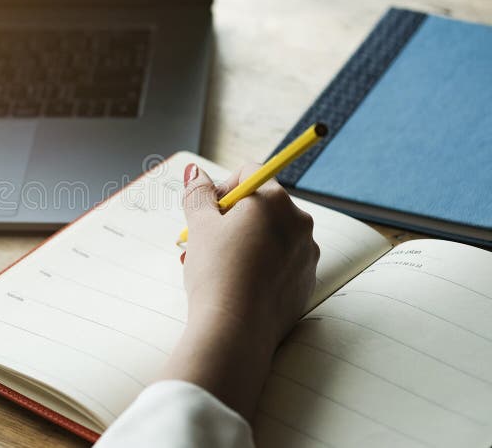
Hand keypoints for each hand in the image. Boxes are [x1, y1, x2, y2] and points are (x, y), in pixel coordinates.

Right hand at [159, 163, 318, 419]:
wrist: (236, 331)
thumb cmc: (216, 274)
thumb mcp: (199, 227)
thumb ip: (199, 194)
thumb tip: (196, 172)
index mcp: (274, 201)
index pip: (249, 174)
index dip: (222, 189)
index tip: (206, 214)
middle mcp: (299, 222)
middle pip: (261, 205)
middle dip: (232, 219)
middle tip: (206, 242)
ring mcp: (307, 254)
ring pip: (271, 236)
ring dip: (245, 243)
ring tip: (217, 267)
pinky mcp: (306, 283)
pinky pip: (282, 263)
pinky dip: (261, 266)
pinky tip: (238, 284)